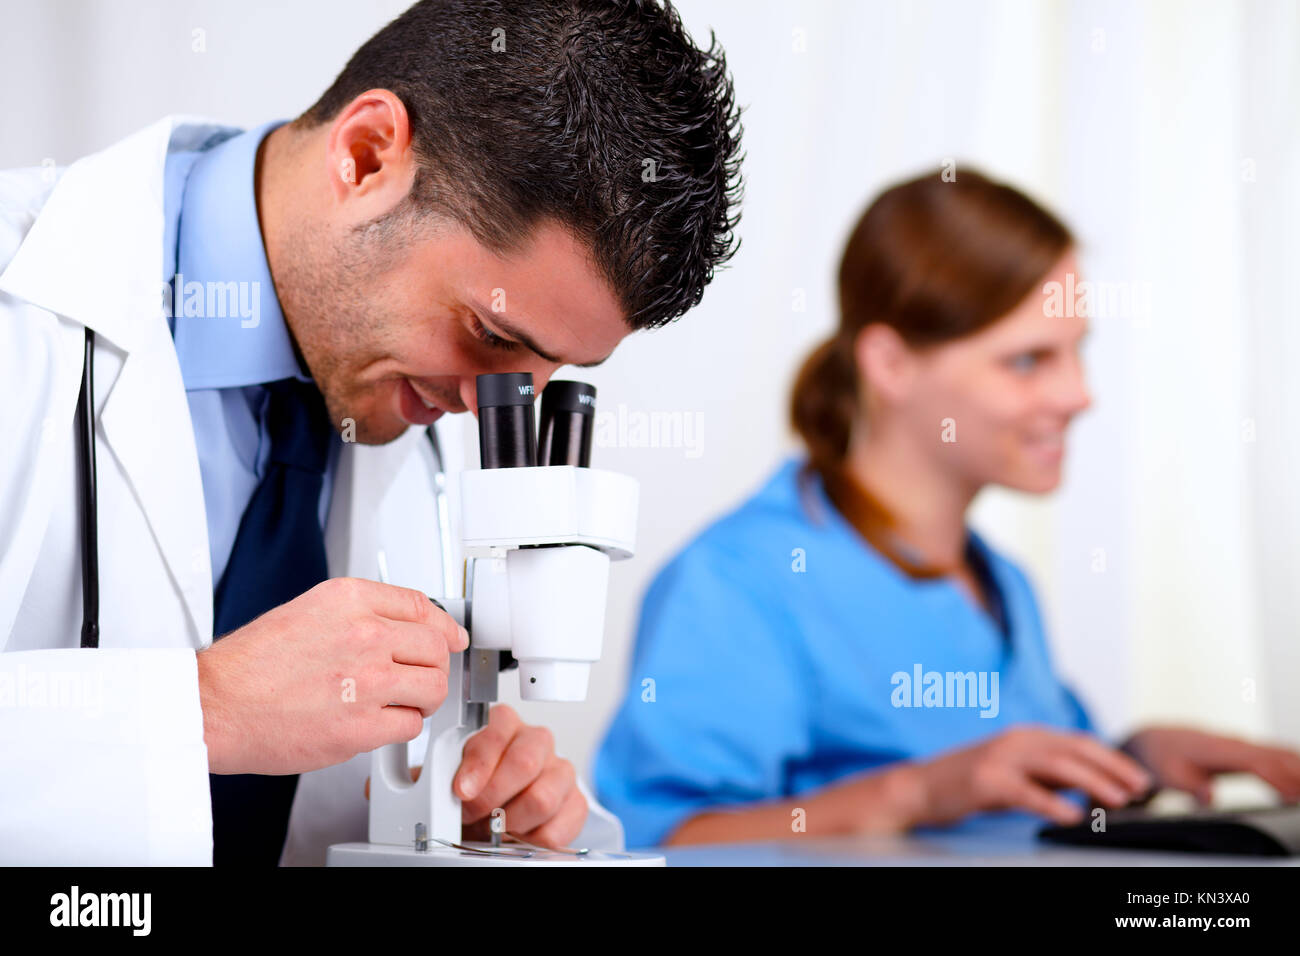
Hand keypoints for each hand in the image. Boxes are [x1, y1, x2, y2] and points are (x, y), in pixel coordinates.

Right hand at [197, 577, 467, 773]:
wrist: (214, 705)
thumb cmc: (250, 666)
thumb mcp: (307, 611)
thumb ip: (357, 614)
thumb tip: (403, 626)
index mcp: (350, 600)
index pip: (422, 606)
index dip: (443, 626)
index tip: (450, 637)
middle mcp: (364, 635)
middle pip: (436, 647)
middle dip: (433, 664)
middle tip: (419, 676)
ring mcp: (367, 681)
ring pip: (432, 687)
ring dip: (424, 697)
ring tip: (404, 702)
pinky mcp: (361, 726)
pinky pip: (410, 725)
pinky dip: (401, 726)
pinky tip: (380, 722)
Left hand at [453, 704, 586, 847]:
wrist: (488, 812)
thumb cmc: (473, 789)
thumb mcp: (452, 775)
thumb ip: (449, 775)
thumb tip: (452, 790)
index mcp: (505, 723)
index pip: (497, 733)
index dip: (478, 765)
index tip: (461, 791)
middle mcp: (537, 741)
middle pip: (524, 762)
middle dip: (492, 796)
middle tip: (474, 813)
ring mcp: (560, 771)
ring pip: (542, 798)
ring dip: (511, 821)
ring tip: (495, 826)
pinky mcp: (575, 803)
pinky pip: (559, 827)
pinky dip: (531, 839)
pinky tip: (518, 833)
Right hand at [887, 726, 1153, 828]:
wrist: (919, 787)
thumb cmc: (968, 784)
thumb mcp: (1014, 773)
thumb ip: (1048, 774)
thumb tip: (1091, 782)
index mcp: (1026, 737)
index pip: (1079, 743)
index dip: (1113, 760)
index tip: (1139, 779)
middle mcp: (1016, 741)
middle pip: (1075, 750)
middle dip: (1113, 768)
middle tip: (1141, 788)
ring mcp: (1000, 758)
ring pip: (1058, 766)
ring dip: (1094, 782)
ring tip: (1118, 800)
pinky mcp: (986, 780)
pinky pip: (1027, 792)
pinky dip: (1054, 803)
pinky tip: (1073, 815)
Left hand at [1121, 725, 1299, 804]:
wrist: (1157, 740)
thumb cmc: (1164, 757)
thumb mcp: (1169, 775)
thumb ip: (1189, 787)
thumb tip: (1209, 797)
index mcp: (1218, 749)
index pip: (1256, 763)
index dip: (1278, 779)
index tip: (1293, 795)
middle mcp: (1234, 743)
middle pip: (1275, 756)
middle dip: (1296, 774)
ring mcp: (1241, 745)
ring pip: (1278, 754)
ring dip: (1297, 768)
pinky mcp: (1245, 751)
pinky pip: (1275, 756)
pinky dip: (1292, 765)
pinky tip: (1299, 779)